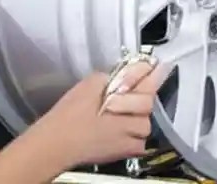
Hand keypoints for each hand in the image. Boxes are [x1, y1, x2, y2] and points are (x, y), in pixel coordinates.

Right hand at [42, 61, 169, 167]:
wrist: (57, 144)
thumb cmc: (68, 116)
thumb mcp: (87, 85)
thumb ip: (110, 76)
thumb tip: (126, 72)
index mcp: (119, 95)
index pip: (144, 80)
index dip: (151, 73)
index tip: (158, 65)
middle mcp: (129, 116)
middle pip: (148, 102)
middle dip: (140, 98)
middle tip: (123, 99)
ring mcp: (130, 137)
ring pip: (146, 123)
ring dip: (138, 119)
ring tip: (119, 119)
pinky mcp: (127, 152)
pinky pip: (141, 142)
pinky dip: (135, 137)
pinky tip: (120, 133)